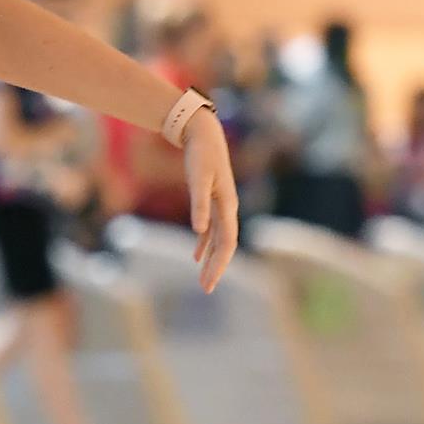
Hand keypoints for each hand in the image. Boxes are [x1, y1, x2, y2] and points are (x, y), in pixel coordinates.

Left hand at [182, 110, 238, 291]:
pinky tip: (196, 256)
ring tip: (204, 279)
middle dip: (216, 268)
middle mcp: (227, 209)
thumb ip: (199, 203)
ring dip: (211, 259)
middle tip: (207, 289)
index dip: (219, 264)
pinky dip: (204, 244)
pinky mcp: (212, 202)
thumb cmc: (200, 154)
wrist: (202, 133)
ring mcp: (221, 206)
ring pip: (219, 240)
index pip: (227, 242)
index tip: (209, 282)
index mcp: (227, 205)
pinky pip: (211, 230)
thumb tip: (198, 230)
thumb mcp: (198, 178)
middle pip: (225, 245)